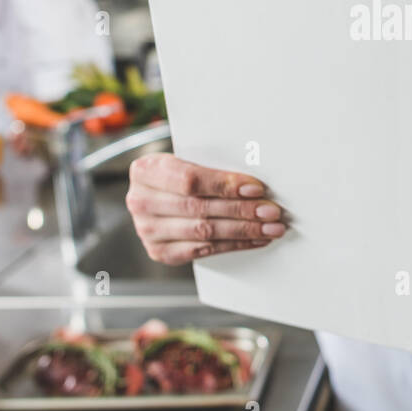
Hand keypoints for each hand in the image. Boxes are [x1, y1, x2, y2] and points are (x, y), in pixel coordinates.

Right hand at [125, 153, 286, 263]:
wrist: (155, 194)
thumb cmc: (177, 173)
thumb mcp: (186, 158)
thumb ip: (211, 166)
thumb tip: (254, 182)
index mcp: (146, 170)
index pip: (190, 180)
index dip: (225, 185)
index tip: (256, 188)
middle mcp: (141, 201)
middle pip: (199, 208)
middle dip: (242, 210)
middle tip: (271, 211)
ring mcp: (148, 230)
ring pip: (204, 232)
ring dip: (243, 230)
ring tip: (270, 228)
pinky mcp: (160, 252)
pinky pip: (203, 250)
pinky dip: (234, 245)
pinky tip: (254, 239)